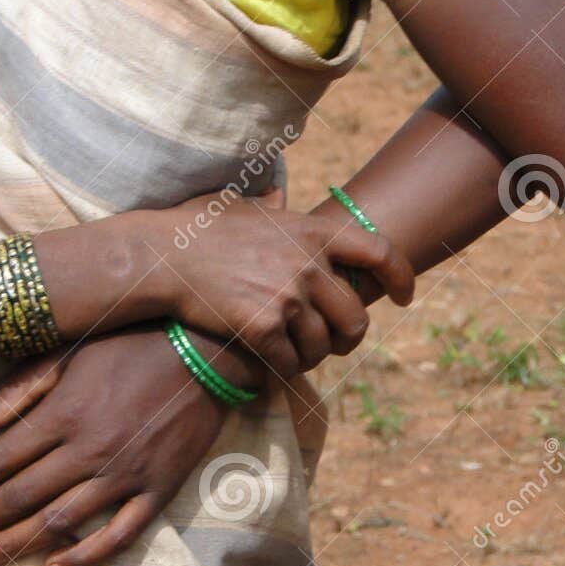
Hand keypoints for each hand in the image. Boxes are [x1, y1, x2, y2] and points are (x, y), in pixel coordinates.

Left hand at [0, 327, 228, 565]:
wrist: (207, 352)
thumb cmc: (133, 344)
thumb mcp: (71, 349)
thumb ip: (24, 387)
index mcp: (63, 415)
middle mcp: (88, 451)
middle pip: (20, 498)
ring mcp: (124, 475)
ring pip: (60, 523)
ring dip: (17, 544)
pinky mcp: (157, 490)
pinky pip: (118, 535)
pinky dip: (86, 557)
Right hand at [152, 196, 414, 377]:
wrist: (162, 257)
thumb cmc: (197, 229)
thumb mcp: (243, 206)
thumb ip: (272, 207)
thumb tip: (277, 196)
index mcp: (313, 232)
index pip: (380, 252)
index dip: (400, 277)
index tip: (403, 297)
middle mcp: (308, 264)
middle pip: (355, 318)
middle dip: (349, 338)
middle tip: (335, 344)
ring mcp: (287, 297)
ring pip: (323, 347)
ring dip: (312, 356)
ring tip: (294, 352)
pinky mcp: (263, 328)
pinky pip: (291, 363)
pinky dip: (284, 369)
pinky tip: (270, 362)